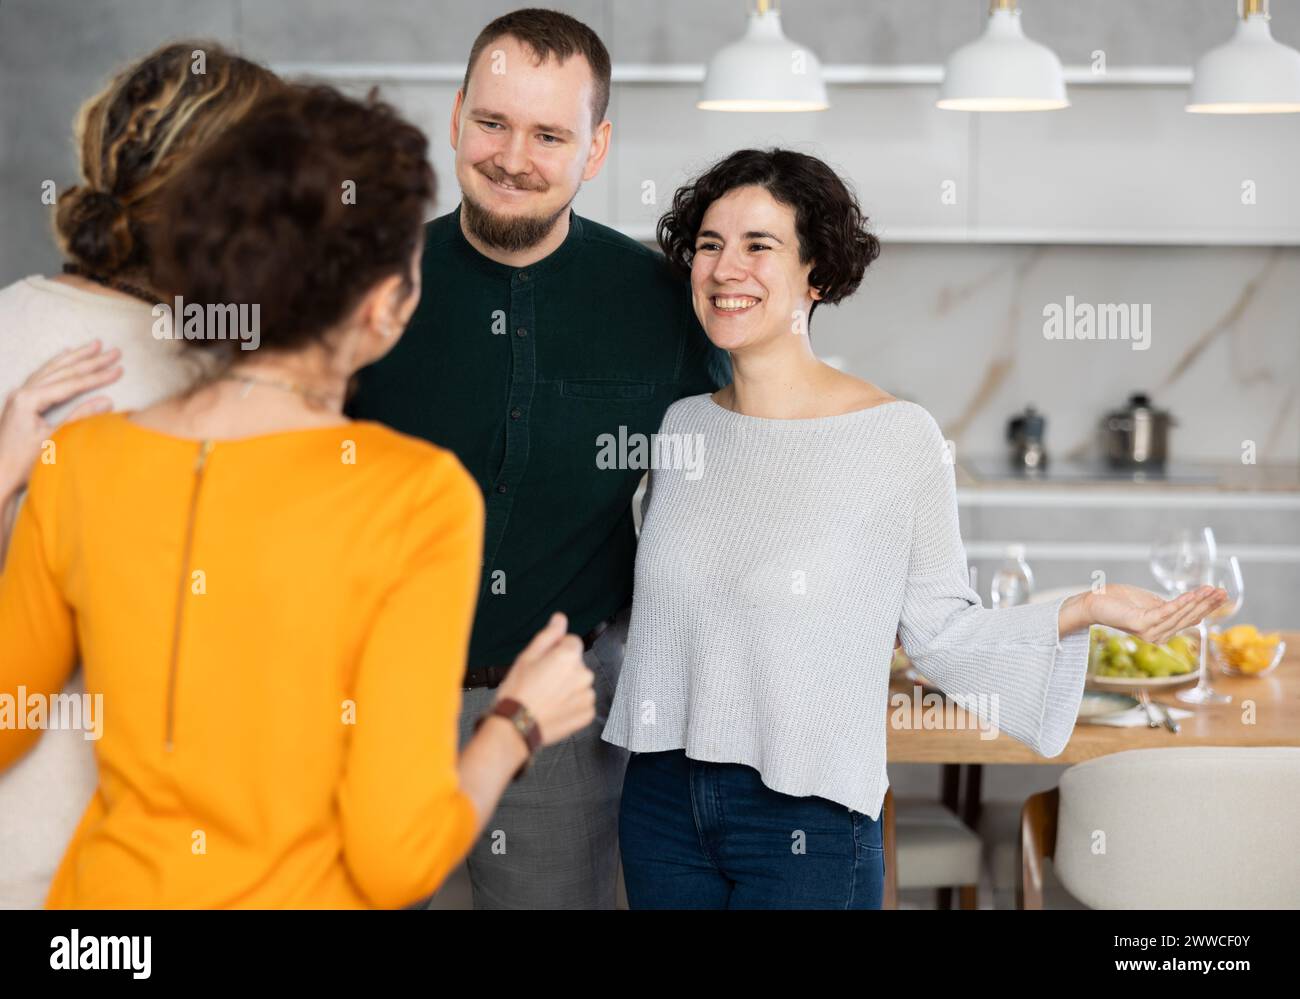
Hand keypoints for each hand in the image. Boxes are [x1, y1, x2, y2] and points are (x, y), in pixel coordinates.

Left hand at [0, 340, 121, 497]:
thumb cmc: (23, 462)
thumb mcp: (56, 440)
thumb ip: (80, 417)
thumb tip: (108, 401)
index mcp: (29, 399)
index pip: (71, 384)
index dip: (97, 377)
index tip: (118, 369)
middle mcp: (22, 392)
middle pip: (62, 371)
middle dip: (90, 360)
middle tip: (113, 351)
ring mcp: (19, 395)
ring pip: (52, 369)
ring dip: (75, 358)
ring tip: (94, 345)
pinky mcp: (20, 401)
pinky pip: (42, 375)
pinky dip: (58, 365)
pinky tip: (65, 356)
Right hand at [495, 612, 595, 746]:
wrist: (515, 728)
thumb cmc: (518, 692)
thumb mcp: (527, 656)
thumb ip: (549, 635)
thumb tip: (560, 619)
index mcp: (569, 656)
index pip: (571, 641)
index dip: (556, 649)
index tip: (543, 662)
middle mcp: (583, 674)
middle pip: (576, 663)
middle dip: (563, 668)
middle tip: (541, 681)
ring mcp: (587, 695)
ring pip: (579, 683)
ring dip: (568, 686)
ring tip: (546, 697)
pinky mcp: (588, 713)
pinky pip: (582, 702)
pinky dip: (571, 704)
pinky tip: (554, 708)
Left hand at [1084, 582, 1227, 644]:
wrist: (1095, 601)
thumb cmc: (1121, 601)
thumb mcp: (1151, 602)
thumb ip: (1170, 606)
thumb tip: (1193, 605)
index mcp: (1163, 631)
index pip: (1191, 619)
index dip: (1207, 607)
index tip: (1223, 594)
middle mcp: (1159, 635)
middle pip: (1189, 618)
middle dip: (1208, 604)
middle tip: (1224, 591)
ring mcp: (1150, 632)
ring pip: (1180, 615)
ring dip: (1198, 601)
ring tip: (1212, 589)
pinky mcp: (1141, 624)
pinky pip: (1166, 612)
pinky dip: (1181, 602)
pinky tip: (1193, 593)